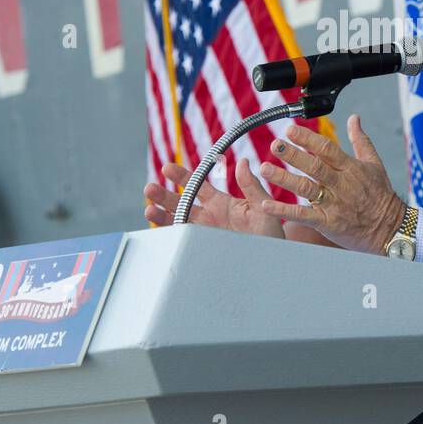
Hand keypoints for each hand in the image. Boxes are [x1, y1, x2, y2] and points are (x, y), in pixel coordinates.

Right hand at [144, 159, 285, 238]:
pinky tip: (160, 233)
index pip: (197, 186)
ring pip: (178, 222)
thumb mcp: (263, 207)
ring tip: (148, 209)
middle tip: (149, 188)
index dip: (182, 177)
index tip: (168, 168)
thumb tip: (243, 162)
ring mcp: (205, 235)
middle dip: (164, 196)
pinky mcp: (204, 251)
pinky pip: (184, 243)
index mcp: (221, 203)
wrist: (274, 261)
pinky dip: (171, 238)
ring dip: (162, 216)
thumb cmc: (271, 233)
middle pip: (181, 203)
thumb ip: (251, 186)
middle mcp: (209, 217)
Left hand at [257, 114, 405, 254]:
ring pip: (305, 188)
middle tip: (275, 145)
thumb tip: (354, 118)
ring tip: (264, 169)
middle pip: (314, 167)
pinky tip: (266, 204)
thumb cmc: (382, 196)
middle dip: (293, 155)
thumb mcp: (375, 164)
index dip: (307, 139)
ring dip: (283, 179)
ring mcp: (334, 204)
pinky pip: (303, 215)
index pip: (327, 149)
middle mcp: (340, 184)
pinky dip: (284, 210)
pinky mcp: (328, 222)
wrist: (390, 228)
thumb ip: (361, 140)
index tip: (290, 129)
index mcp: (350, 168)